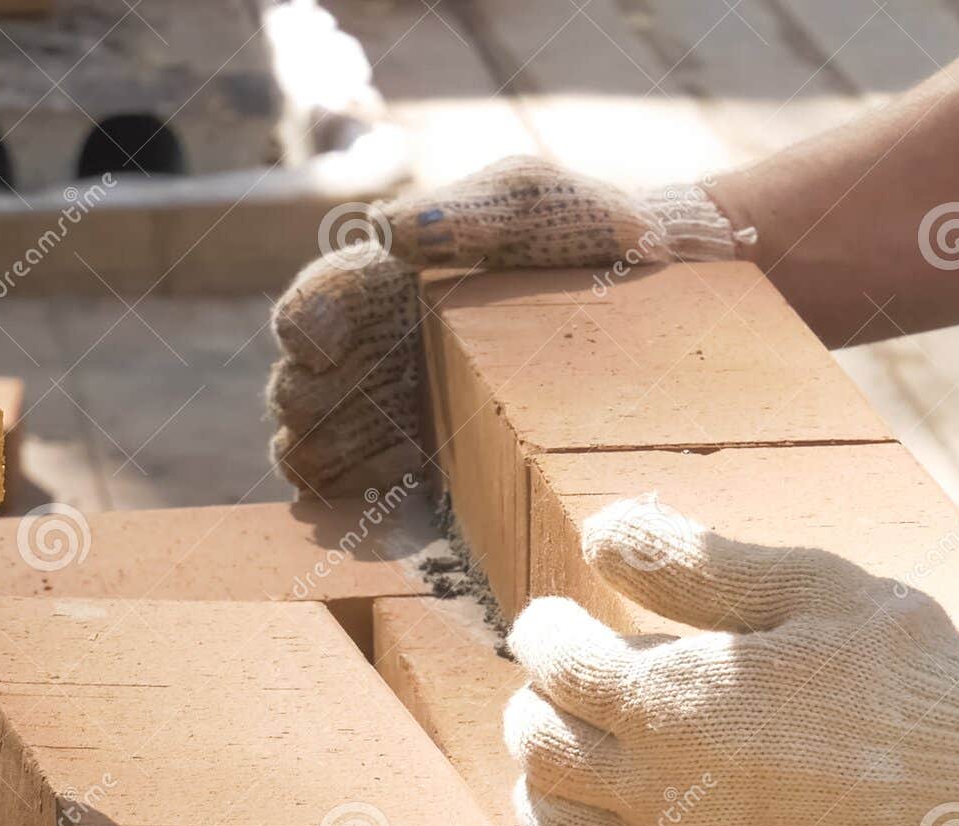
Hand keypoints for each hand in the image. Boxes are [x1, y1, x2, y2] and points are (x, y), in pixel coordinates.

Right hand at [267, 158, 734, 498]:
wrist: (655, 295)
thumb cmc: (586, 229)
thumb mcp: (530, 198)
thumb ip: (467, 211)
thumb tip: (389, 231)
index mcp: (386, 278)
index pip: (319, 301)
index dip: (305, 324)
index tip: (314, 343)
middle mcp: (380, 346)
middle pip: (305, 381)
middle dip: (303, 397)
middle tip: (320, 410)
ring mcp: (403, 406)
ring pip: (322, 439)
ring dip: (321, 454)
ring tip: (336, 464)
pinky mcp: (435, 456)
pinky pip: (370, 485)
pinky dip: (359, 493)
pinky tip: (382, 495)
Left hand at [504, 497, 958, 825]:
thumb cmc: (909, 678)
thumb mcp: (809, 589)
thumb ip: (695, 563)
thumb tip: (599, 529)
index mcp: (672, 700)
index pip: (555, 662)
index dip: (544, 631)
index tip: (555, 621)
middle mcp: (656, 789)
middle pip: (540, 744)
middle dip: (538, 703)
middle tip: (560, 687)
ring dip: (543, 785)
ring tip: (567, 758)